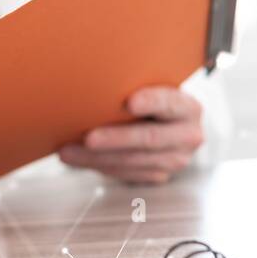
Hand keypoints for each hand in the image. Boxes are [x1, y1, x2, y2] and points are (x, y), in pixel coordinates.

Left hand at [58, 86, 203, 184]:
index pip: (171, 103)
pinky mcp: (158, 175)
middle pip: (149, 138)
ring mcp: (175, 159)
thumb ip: (134, 86)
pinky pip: (125, 173)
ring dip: (97, 158)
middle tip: (88, 138)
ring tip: (68, 151)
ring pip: (133, 161)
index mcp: (187, 108)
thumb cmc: (151, 101)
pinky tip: (77, 159)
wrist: (167, 125)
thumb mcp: (151, 88)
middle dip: (115, 139)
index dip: (151, 102)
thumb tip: (95, 82)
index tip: (130, 102)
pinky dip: (98, 166)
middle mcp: (187, 135)